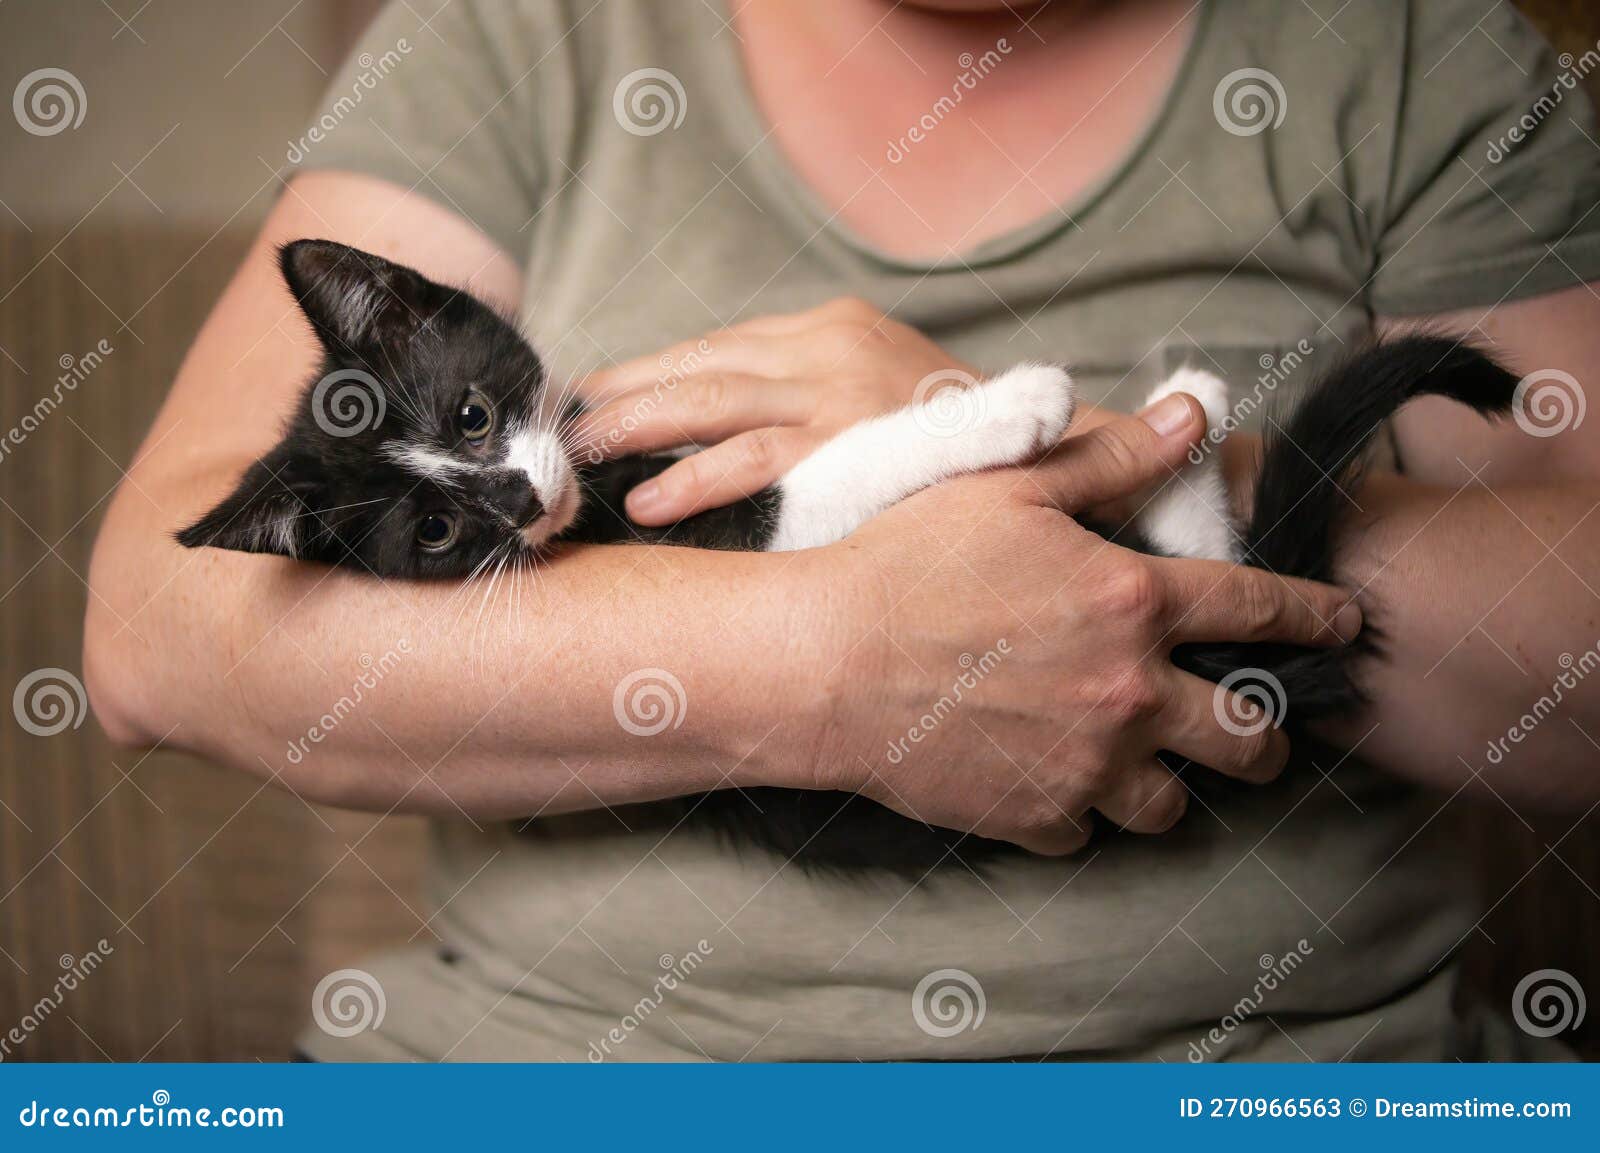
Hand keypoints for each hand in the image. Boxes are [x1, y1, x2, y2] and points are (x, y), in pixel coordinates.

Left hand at [575, 297, 977, 523]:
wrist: (1043, 451)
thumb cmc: (944, 440)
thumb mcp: (871, 394)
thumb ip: (801, 399)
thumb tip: (707, 435)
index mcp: (826, 328)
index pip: (711, 349)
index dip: (640, 375)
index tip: (584, 400)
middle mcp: (826, 345)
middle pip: (693, 368)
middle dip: (616, 398)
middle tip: (556, 429)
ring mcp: (838, 389)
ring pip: (708, 404)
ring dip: (632, 430)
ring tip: (578, 460)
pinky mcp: (852, 440)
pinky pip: (754, 458)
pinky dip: (693, 479)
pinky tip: (648, 502)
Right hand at [807, 396, 1360, 854]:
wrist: (826, 661)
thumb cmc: (910, 562)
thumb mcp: (1011, 488)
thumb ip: (1114, 456)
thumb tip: (1194, 414)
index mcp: (1133, 602)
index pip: (1261, 610)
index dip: (1316, 616)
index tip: (1347, 625)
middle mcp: (1130, 694)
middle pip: (1246, 736)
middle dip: (1263, 734)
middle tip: (1252, 729)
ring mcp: (1086, 767)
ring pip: (1174, 804)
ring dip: (1172, 783)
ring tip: (1149, 765)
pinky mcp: (1035, 817)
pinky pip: (1087, 832)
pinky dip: (1081, 812)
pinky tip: (1056, 786)